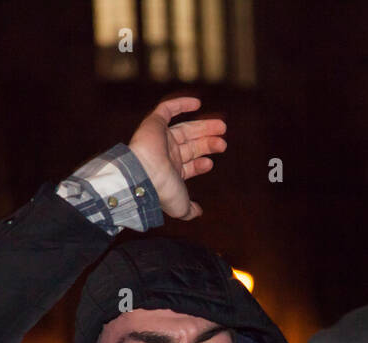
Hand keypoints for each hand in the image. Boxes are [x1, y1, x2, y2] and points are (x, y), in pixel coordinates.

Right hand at [128, 96, 226, 220]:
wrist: (144, 175)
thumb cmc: (163, 191)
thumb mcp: (181, 207)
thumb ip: (190, 211)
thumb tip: (198, 212)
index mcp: (170, 173)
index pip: (188, 165)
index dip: (201, 163)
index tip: (210, 163)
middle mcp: (166, 155)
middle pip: (190, 146)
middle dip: (207, 143)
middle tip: (223, 142)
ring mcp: (160, 139)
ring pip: (184, 129)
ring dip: (203, 128)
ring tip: (222, 127)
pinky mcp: (153, 124)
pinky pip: (166, 109)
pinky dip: (181, 105)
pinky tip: (198, 103)